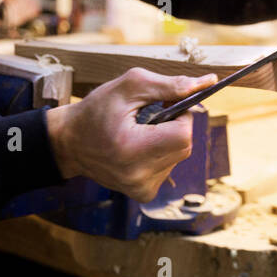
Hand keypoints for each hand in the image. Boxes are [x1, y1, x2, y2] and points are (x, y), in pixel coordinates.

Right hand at [45, 69, 216, 201]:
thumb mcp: (130, 86)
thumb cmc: (96, 110)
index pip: (184, 134)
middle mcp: (138, 175)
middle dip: (176, 126)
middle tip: (154, 115)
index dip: (182, 114)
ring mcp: (141, 188)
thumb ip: (170, 85)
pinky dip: (161, 153)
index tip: (167, 105)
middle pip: (185, 146)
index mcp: (132, 149)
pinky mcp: (143, 193)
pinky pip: (169, 168)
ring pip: (179, 157)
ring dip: (168, 139)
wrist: (69, 142)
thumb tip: (207, 82)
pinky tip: (140, 147)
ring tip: (142, 132)